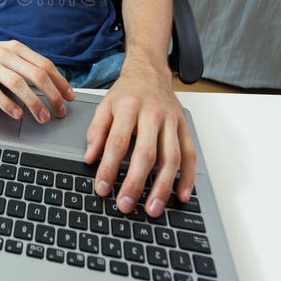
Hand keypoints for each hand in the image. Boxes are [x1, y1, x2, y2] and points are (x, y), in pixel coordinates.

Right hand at [0, 34, 73, 122]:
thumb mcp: (8, 54)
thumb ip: (27, 65)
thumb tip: (52, 84)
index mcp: (17, 49)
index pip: (45, 65)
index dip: (60, 82)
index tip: (69, 97)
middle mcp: (5, 54)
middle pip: (35, 75)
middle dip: (52, 95)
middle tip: (59, 112)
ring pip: (17, 83)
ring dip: (33, 102)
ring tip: (42, 117)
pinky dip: (7, 103)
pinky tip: (16, 114)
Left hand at [83, 58, 195, 217]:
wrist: (150, 72)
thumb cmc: (127, 92)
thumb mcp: (104, 106)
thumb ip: (96, 131)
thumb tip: (89, 159)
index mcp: (129, 107)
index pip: (117, 142)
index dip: (108, 167)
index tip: (102, 188)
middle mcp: (153, 114)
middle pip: (146, 153)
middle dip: (135, 182)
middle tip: (126, 205)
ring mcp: (172, 121)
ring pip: (172, 157)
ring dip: (163, 186)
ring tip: (153, 208)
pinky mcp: (185, 127)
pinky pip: (190, 155)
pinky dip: (188, 177)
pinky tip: (181, 196)